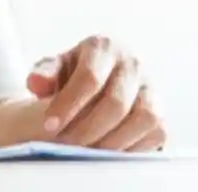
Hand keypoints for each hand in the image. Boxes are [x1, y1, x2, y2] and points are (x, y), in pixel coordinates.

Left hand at [27, 35, 165, 151]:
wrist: (95, 83)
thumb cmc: (71, 75)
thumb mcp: (53, 69)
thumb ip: (44, 75)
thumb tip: (35, 83)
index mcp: (103, 47)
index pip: (89, 77)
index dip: (68, 105)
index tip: (49, 126)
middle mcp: (132, 63)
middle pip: (116, 102)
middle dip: (88, 129)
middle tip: (66, 144)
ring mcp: (151, 86)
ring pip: (143, 117)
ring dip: (113, 141)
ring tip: (87, 151)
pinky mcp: (161, 110)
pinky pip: (156, 131)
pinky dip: (133, 146)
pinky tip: (107, 151)